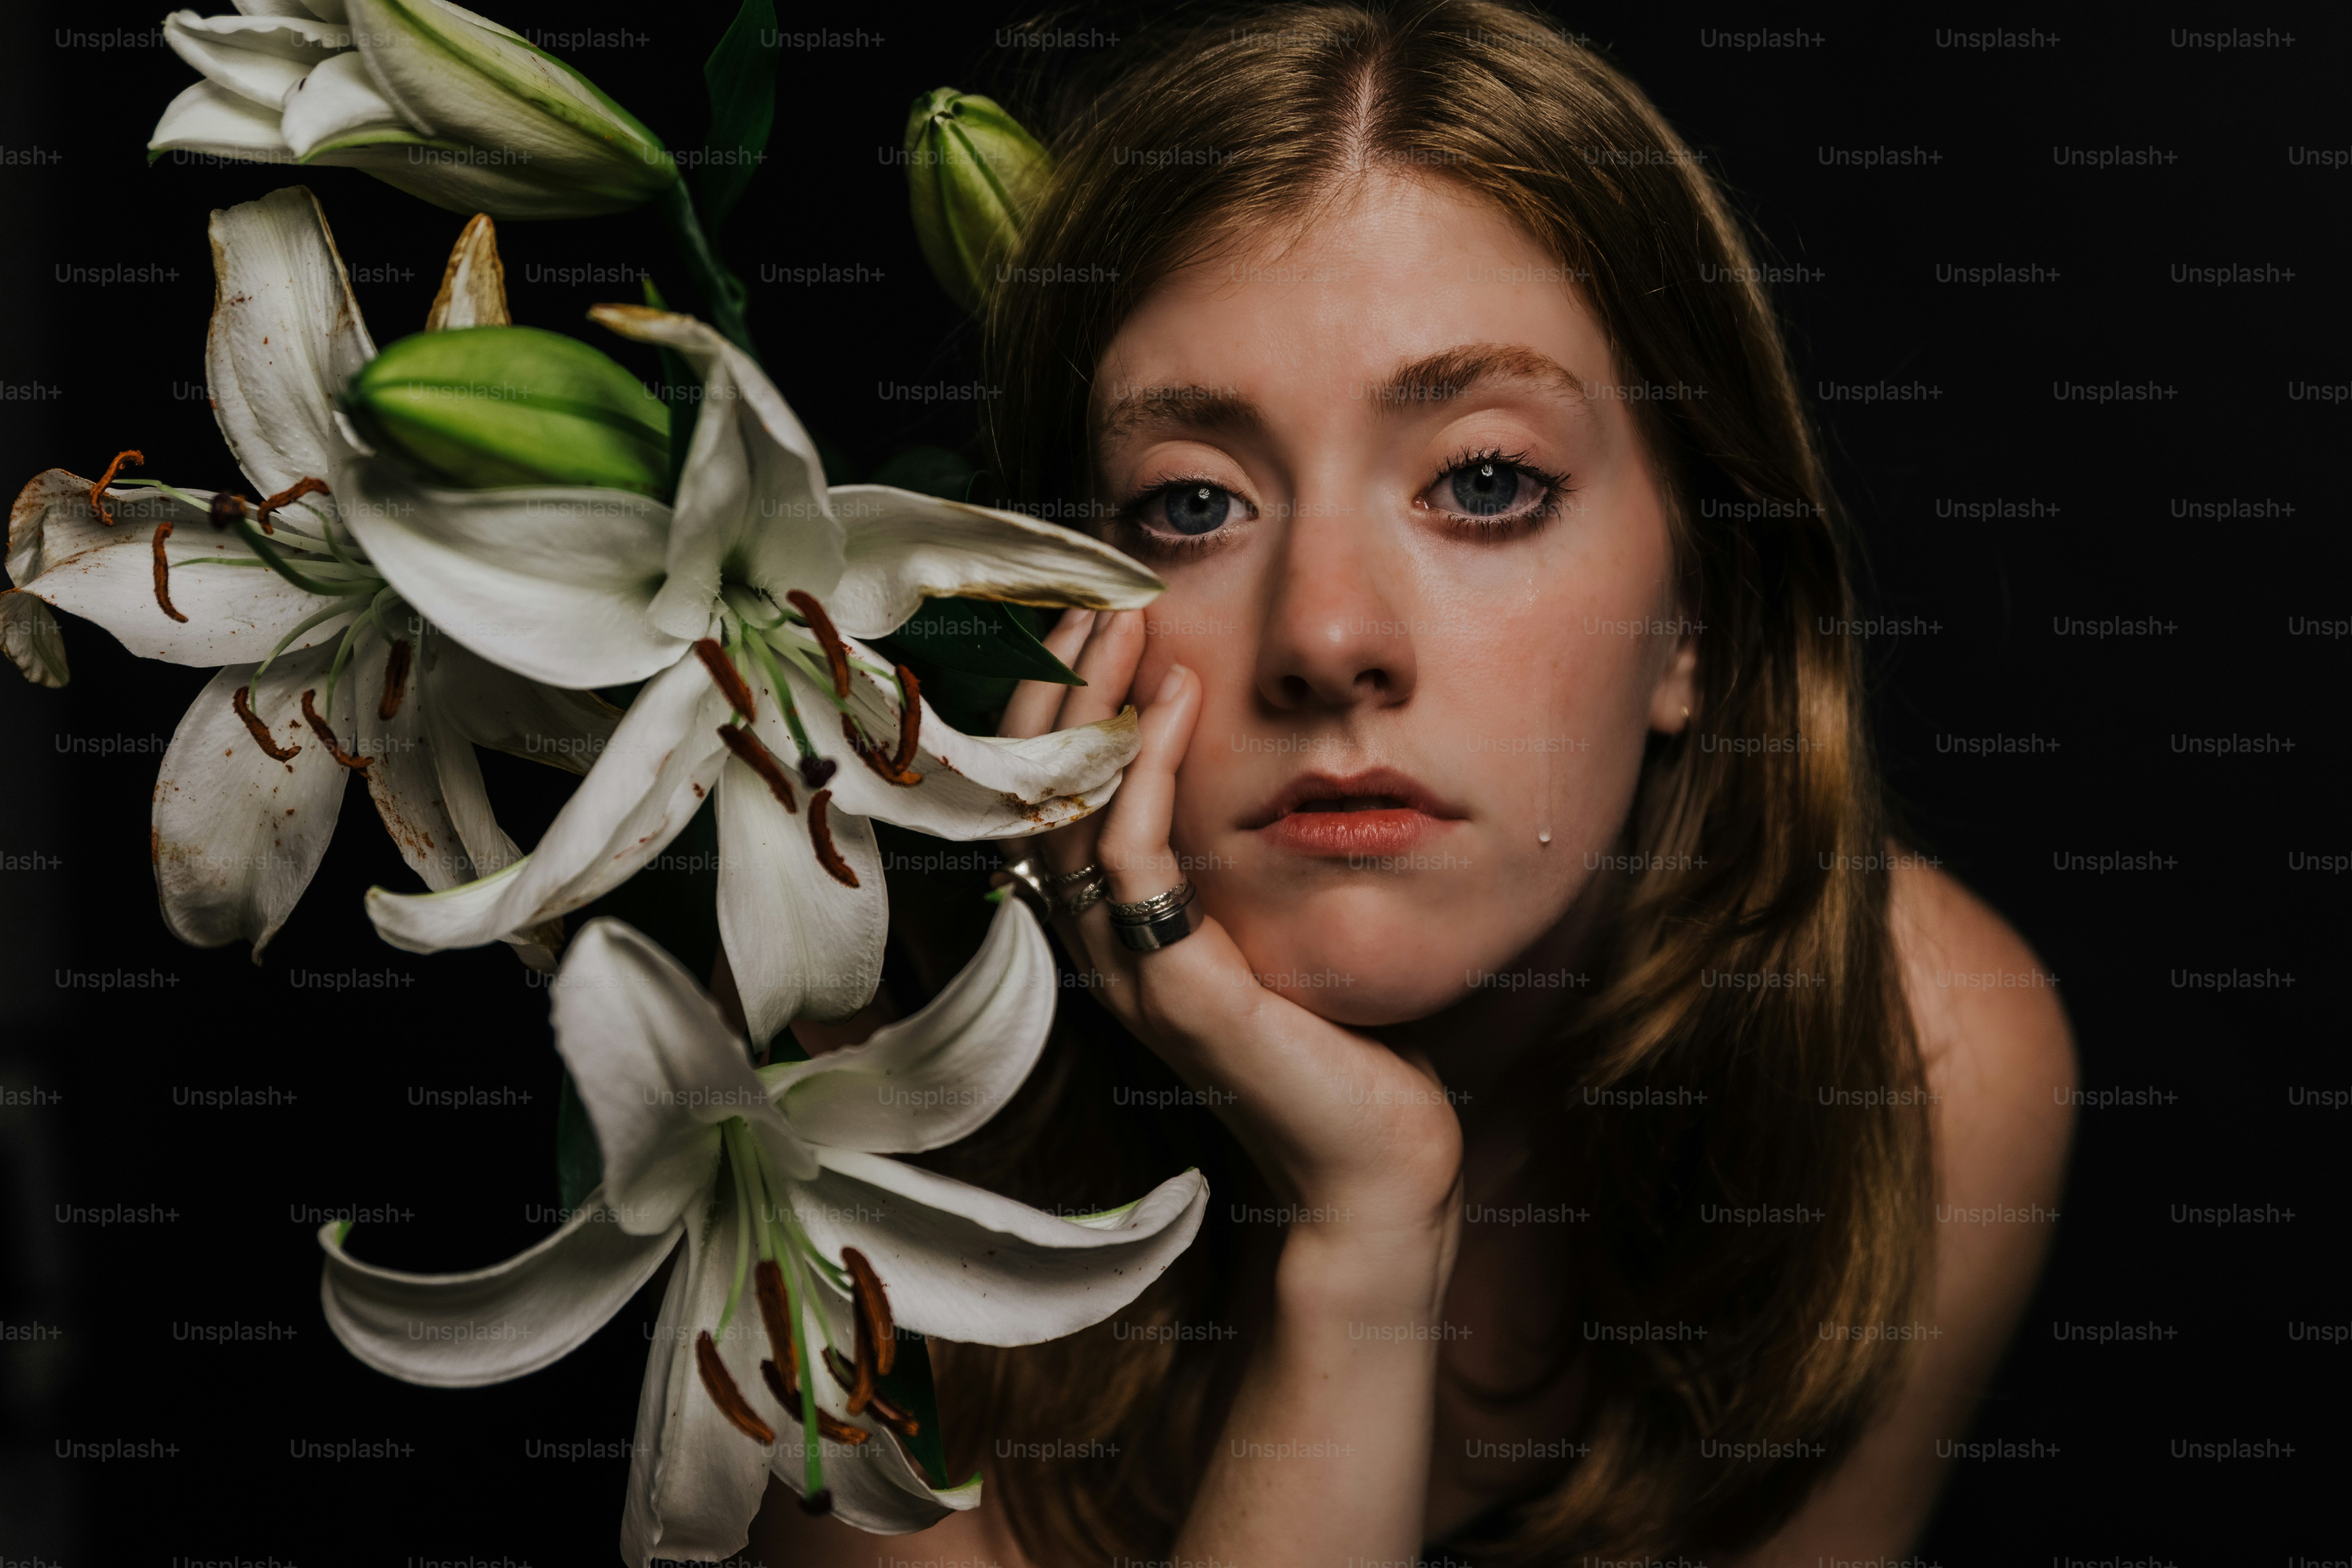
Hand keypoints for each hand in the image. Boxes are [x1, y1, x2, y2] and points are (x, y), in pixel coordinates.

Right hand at [1000, 610, 1465, 1265]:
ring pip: (1068, 819)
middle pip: (1035, 798)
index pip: (1052, 800)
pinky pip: (1135, 867)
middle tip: (1091, 597)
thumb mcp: (1279, 922)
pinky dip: (1148, 774)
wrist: (1378, 1163)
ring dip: (1091, 710)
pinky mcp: (1180, 997)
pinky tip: (1178, 704)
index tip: (1095, 617)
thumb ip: (1242, 856)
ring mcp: (1133, 976)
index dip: (1058, 708)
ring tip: (1122, 624)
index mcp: (1121, 933)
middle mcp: (1106, 952)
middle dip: (1057, 689)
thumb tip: (1257, 749)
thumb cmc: (1344, 1039)